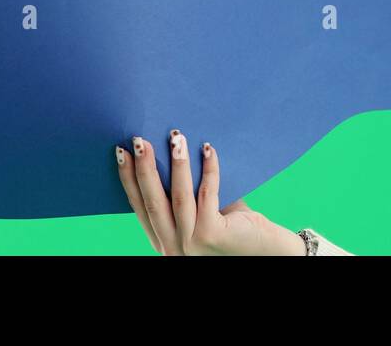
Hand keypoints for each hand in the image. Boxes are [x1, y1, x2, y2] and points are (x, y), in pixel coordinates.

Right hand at [115, 130, 305, 254]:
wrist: (268, 252)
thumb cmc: (237, 227)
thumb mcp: (206, 211)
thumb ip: (190, 193)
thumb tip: (176, 149)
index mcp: (165, 241)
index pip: (140, 207)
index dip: (128, 180)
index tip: (121, 153)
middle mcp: (173, 247)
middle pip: (152, 201)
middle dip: (143, 168)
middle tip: (139, 139)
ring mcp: (190, 244)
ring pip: (178, 196)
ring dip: (176, 164)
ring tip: (175, 137)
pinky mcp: (211, 235)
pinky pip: (207, 193)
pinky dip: (208, 169)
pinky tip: (208, 149)